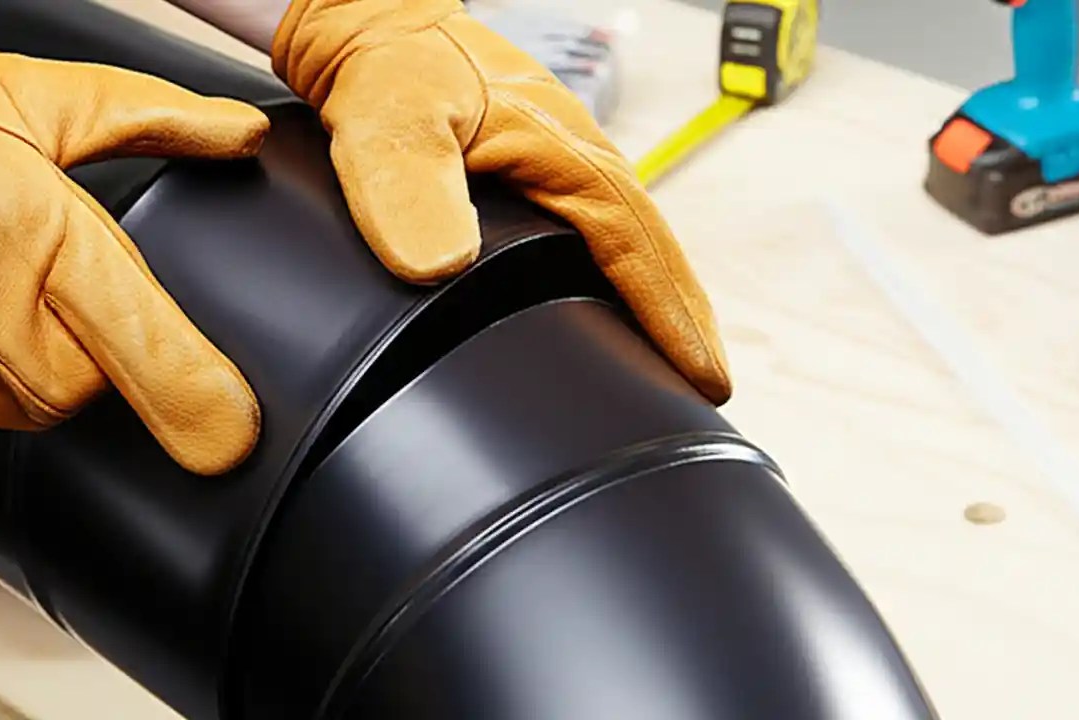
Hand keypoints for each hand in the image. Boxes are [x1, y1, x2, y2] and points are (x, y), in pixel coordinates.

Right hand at [0, 6, 269, 474]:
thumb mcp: (53, 103)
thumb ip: (157, 120)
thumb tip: (241, 132)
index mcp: (43, 238)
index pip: (139, 342)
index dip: (192, 394)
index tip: (231, 433)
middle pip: (96, 389)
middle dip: (113, 350)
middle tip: (85, 287)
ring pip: (39, 406)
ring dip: (56, 366)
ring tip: (27, 293)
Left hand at [272, 0, 731, 402]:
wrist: (371, 28)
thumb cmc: (387, 68)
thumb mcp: (390, 120)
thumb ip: (409, 184)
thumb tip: (440, 267)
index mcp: (565, 153)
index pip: (638, 246)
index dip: (671, 316)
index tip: (704, 376)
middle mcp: (579, 159)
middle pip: (654, 248)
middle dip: (686, 318)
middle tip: (707, 388)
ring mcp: (563, 164)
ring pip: (633, 239)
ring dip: (662, 296)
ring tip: (678, 360)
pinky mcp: (540, 171)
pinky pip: (600, 229)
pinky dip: (623, 272)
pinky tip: (613, 305)